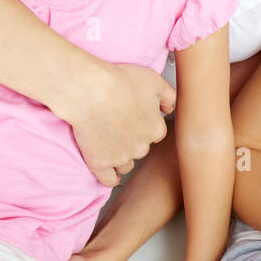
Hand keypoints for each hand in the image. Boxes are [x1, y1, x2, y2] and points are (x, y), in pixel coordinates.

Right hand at [58, 60, 175, 186]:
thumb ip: (168, 96)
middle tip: (120, 126)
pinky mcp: (100, 163)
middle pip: (141, 149)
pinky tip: (109, 173)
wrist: (90, 91)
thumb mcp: (154, 81)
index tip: (136, 119)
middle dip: (133, 141)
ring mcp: (120, 157)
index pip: (156, 133)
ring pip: (126, 164)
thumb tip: (170, 108)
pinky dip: (109, 178)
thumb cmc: (119, 82)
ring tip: (111, 145)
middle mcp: (141, 146)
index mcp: (155, 128)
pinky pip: (108, 179)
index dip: (145, 125)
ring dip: (122, 158)